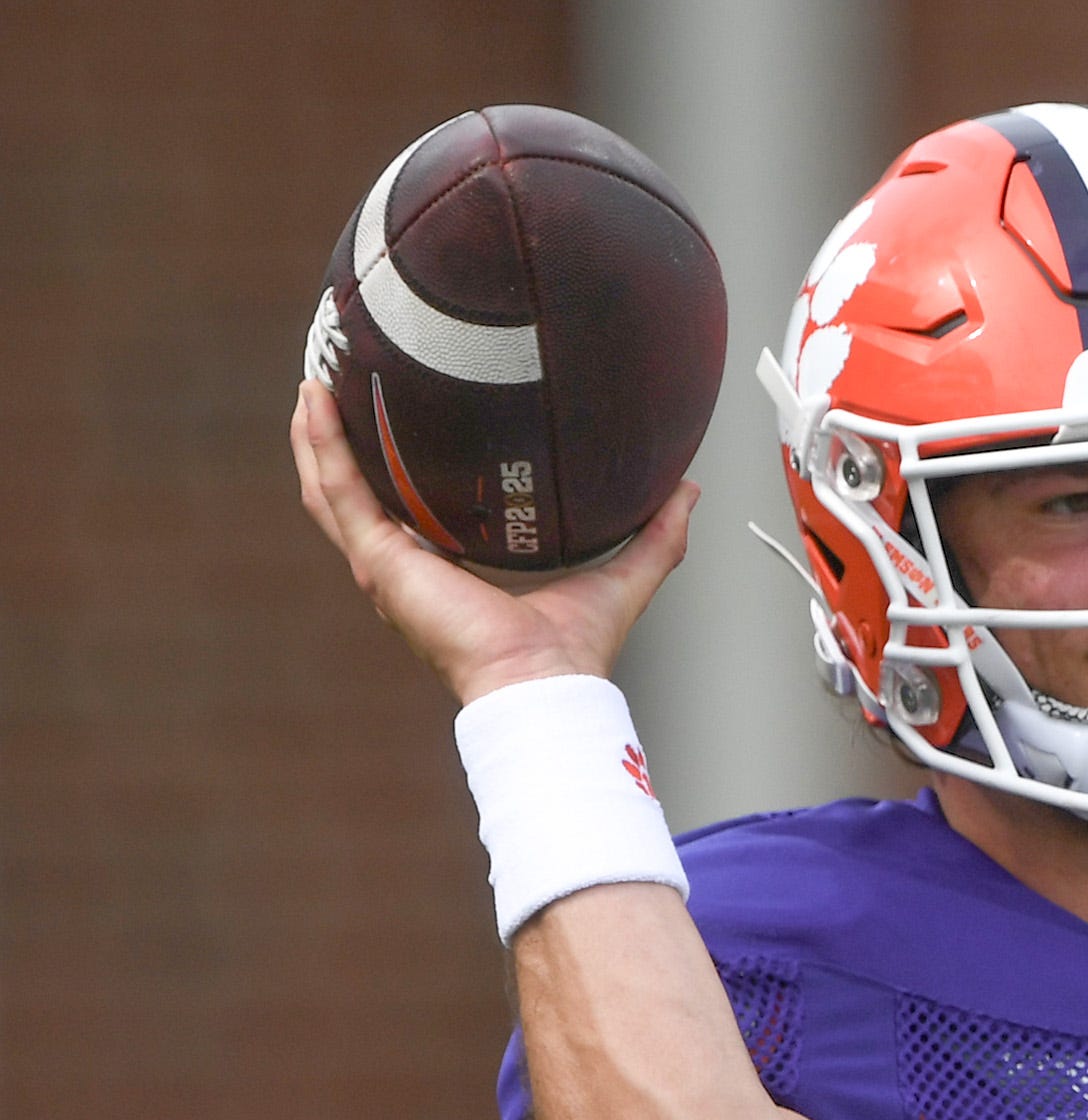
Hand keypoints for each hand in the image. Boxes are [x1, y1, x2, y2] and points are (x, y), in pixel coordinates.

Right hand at [289, 381, 697, 704]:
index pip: (412, 506)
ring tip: (314, 379)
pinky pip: (337, 493)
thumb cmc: (572, 652)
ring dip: (317, 434)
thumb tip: (686, 491)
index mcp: (450, 570)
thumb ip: (656, 534)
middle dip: (345, 438)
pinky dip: (321, 446)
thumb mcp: (623, 575)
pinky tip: (313, 401)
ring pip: (332, 487)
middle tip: (343, 382)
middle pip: (359, 492)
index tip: (402, 412)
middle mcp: (409, 567)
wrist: (545, 683)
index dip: (400, 462)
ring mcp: (388, 565)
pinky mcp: (381, 563)